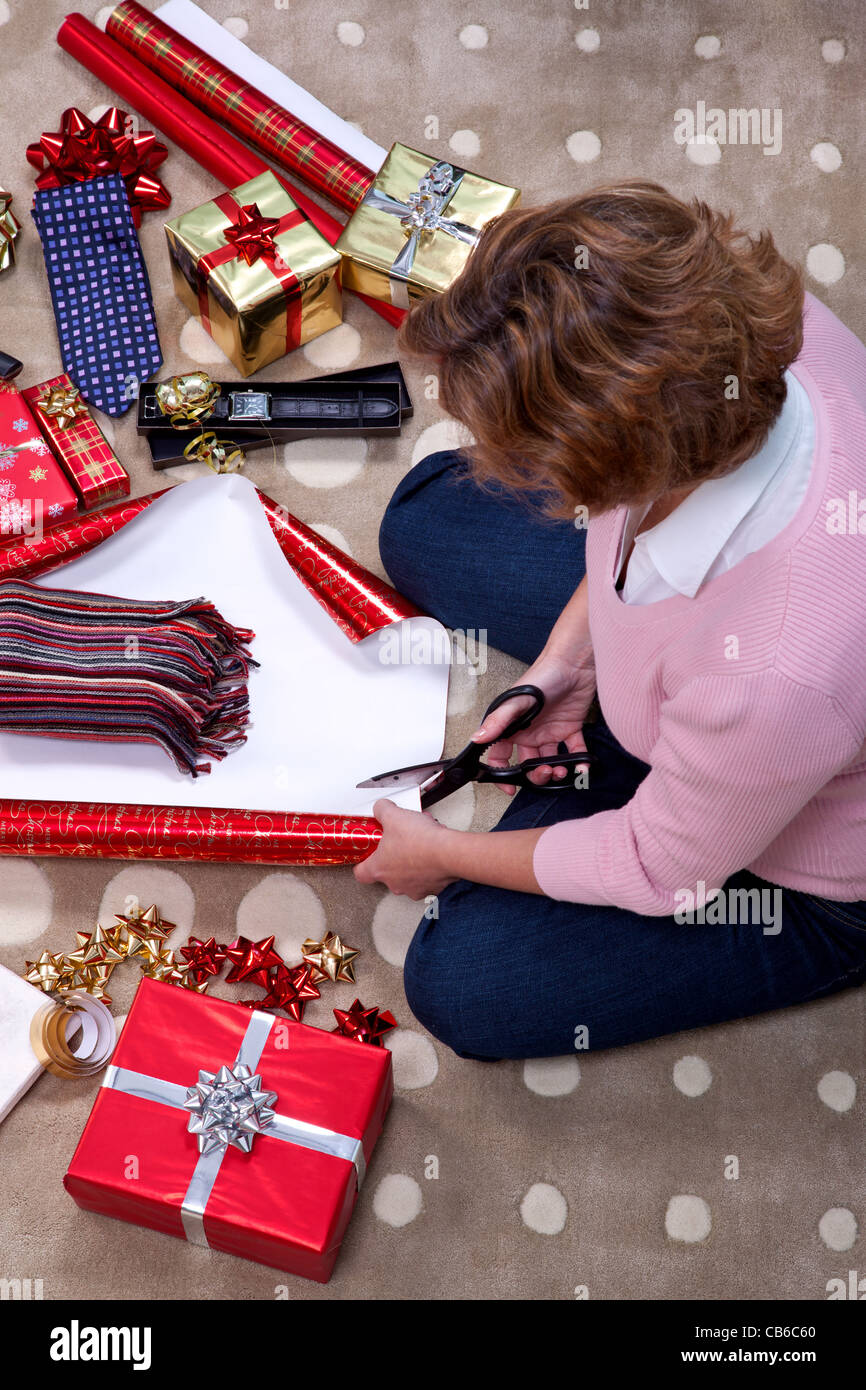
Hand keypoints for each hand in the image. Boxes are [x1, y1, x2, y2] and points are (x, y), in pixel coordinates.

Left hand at [353, 798, 456, 899]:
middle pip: (387, 871)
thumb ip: (382, 810)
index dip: (362, 863)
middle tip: (400, 841)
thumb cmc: (421, 842)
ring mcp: (414, 888)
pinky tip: (433, 849)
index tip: (366, 855)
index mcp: (379, 869)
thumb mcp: (394, 816)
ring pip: (409, 874)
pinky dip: (430, 865)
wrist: (449, 853)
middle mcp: (395, 883)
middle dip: (394, 855)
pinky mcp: (433, 888)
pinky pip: (428, 876)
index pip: (361, 873)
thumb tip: (380, 807)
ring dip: (413, 860)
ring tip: (420, 841)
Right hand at [473, 650, 595, 792]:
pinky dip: (579, 761)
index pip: (500, 755)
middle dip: (535, 774)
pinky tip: (582, 766)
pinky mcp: (570, 728)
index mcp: (513, 726)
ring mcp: (550, 731)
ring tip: (562, 770)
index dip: (502, 773)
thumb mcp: (517, 700)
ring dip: (556, 771)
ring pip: (550, 760)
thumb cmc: (544, 675)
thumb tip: (478, 739)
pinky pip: (574, 751)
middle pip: (527, 763)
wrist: (575, 663)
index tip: (509, 786)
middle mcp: (530, 731)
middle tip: (545, 773)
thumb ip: (499, 721)